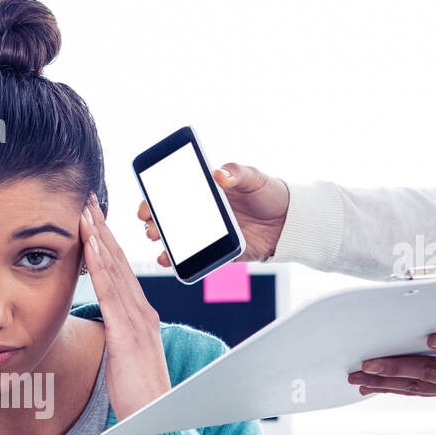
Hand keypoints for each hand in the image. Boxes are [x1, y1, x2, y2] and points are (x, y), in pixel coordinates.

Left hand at [81, 195, 172, 419]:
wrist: (155, 420)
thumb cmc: (137, 393)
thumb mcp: (124, 356)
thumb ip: (117, 335)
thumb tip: (106, 325)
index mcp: (140, 315)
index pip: (120, 270)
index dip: (105, 241)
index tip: (90, 217)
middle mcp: (142, 312)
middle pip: (119, 261)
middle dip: (102, 229)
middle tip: (86, 200)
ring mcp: (137, 322)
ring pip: (115, 271)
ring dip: (98, 238)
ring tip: (84, 212)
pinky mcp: (128, 336)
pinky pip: (111, 295)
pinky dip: (100, 267)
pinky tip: (89, 247)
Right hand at [137, 162, 289, 264]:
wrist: (289, 222)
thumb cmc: (269, 194)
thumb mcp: (254, 178)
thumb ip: (237, 172)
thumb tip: (219, 173)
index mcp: (203, 192)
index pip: (171, 195)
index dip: (153, 199)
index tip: (146, 205)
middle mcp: (200, 214)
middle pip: (167, 220)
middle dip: (153, 224)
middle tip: (152, 227)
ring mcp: (206, 235)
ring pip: (175, 241)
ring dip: (162, 243)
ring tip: (159, 241)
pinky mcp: (216, 253)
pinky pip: (194, 260)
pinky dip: (179, 262)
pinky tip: (169, 260)